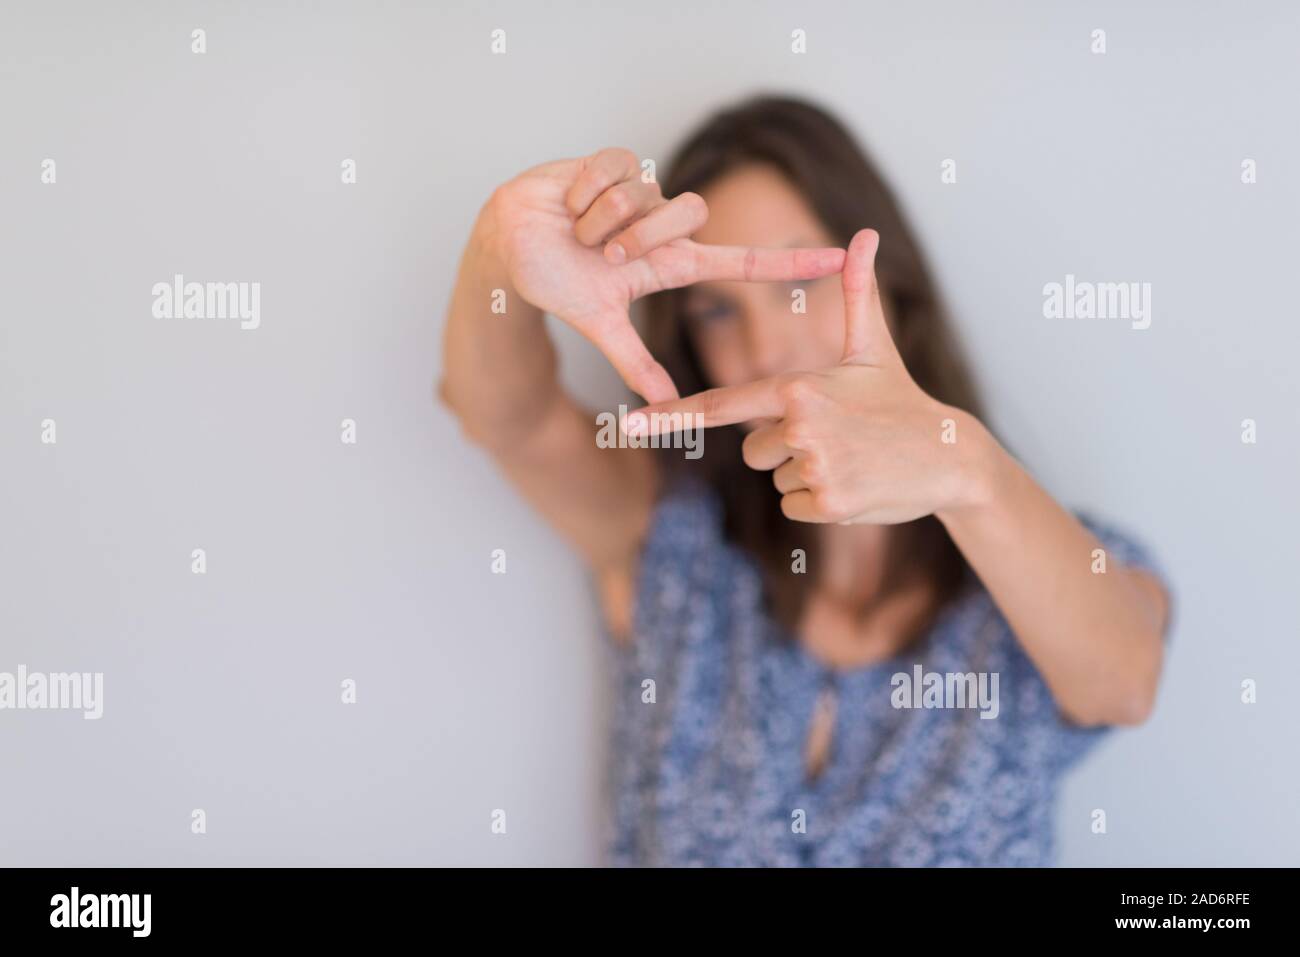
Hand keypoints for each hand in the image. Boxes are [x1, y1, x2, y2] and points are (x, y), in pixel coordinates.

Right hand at [473, 147, 845, 402]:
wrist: (509, 244)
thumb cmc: (556, 281)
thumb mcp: (599, 322)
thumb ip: (635, 361)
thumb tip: (665, 405)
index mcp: (670, 265)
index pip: (743, 263)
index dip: (790, 264)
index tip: (842, 258)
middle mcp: (664, 226)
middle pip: (690, 215)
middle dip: (640, 236)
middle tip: (604, 251)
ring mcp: (642, 192)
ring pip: (648, 192)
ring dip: (605, 218)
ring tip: (578, 229)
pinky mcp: (614, 162)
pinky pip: (616, 168)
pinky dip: (585, 192)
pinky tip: (568, 202)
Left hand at [625, 229, 993, 523]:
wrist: (951, 457)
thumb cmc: (902, 400)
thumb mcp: (876, 348)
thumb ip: (856, 294)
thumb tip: (864, 234)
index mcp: (799, 386)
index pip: (725, 404)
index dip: (675, 414)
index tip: (632, 425)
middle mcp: (800, 425)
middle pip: (754, 447)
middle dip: (786, 446)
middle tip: (835, 437)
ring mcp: (815, 466)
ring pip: (777, 478)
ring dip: (806, 474)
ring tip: (850, 458)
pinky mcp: (829, 504)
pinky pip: (795, 506)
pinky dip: (819, 503)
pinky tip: (854, 484)